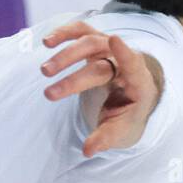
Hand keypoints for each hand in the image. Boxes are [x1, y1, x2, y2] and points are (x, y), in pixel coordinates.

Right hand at [40, 21, 162, 156]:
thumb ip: (105, 139)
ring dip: (65, 55)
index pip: (134, 65)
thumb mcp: (120, 131)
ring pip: (89, 42)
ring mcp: (110, 50)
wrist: (129, 98)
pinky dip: (65, 32)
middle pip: (100, 63)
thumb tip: (88, 150)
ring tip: (44, 71)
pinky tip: (47, 41)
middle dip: (74, 79)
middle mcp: (124, 62)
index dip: (126, 53)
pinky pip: (81, 31)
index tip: (115, 40)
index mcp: (138, 83)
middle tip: (49, 95)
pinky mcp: (96, 43)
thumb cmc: (126, 115)